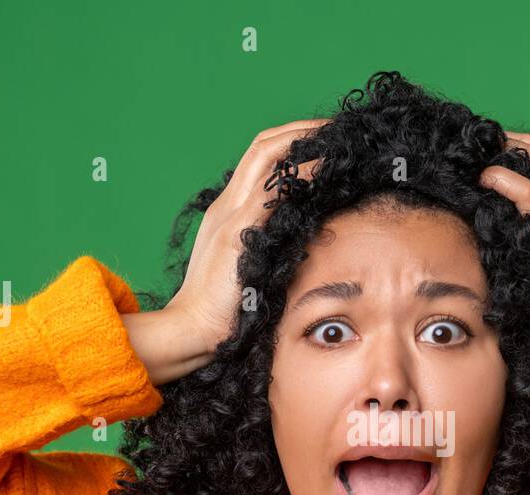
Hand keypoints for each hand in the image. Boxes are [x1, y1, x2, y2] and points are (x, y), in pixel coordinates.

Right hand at [125, 119, 327, 385]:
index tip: (324, 140)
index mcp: (227, 210)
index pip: (258, 159)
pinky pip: (271, 193)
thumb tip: (298, 241)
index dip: (291, 142)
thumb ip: (265, 246)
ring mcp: (231, 216)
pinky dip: (299, 174)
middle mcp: (227, 205)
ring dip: (304, 141)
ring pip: (266, 158)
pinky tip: (324, 168)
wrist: (193, 330)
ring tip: (336, 138)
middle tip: (336, 129)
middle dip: (302, 130)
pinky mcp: (237, 235)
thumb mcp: (245, 267)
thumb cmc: (223, 308)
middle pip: (263, 146)